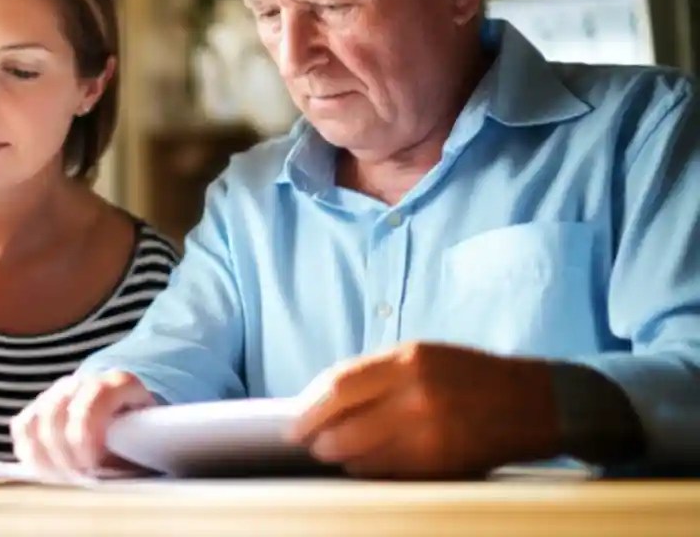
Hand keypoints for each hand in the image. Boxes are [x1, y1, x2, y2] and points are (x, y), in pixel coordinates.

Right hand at [11, 371, 157, 479]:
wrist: (130, 413)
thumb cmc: (141, 434)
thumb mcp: (145, 439)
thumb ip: (127, 449)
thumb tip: (105, 468)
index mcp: (117, 383)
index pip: (89, 406)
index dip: (84, 439)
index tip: (91, 467)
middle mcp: (83, 381)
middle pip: (56, 417)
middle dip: (63, 455)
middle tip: (79, 479)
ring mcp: (59, 391)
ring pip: (35, 422)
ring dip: (45, 458)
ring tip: (65, 479)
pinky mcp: (40, 405)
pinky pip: (21, 426)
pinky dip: (29, 452)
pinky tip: (47, 471)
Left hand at [288, 342, 559, 478]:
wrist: (535, 403)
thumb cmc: (470, 376)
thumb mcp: (423, 356)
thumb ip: (374, 375)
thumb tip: (323, 400)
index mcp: (409, 360)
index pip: (338, 387)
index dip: (308, 409)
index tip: (294, 424)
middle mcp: (417, 395)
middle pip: (344, 427)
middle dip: (320, 440)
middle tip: (310, 443)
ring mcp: (430, 433)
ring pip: (363, 456)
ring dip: (342, 459)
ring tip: (337, 453)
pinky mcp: (442, 464)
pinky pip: (389, 473)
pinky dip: (369, 471)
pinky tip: (366, 465)